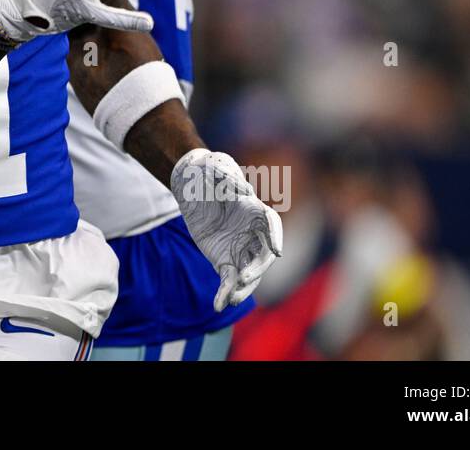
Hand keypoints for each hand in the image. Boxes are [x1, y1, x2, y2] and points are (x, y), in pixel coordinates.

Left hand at [171, 149, 283, 311]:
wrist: (192, 183)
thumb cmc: (209, 169)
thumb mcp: (215, 164)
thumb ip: (227, 175)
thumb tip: (243, 190)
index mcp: (254, 209)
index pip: (271, 224)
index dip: (276, 236)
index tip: (277, 250)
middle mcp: (252, 233)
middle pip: (263, 255)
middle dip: (257, 268)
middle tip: (245, 277)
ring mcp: (239, 248)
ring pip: (249, 273)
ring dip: (244, 288)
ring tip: (232, 299)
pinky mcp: (223, 260)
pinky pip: (228, 279)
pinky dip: (224, 293)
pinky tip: (218, 305)